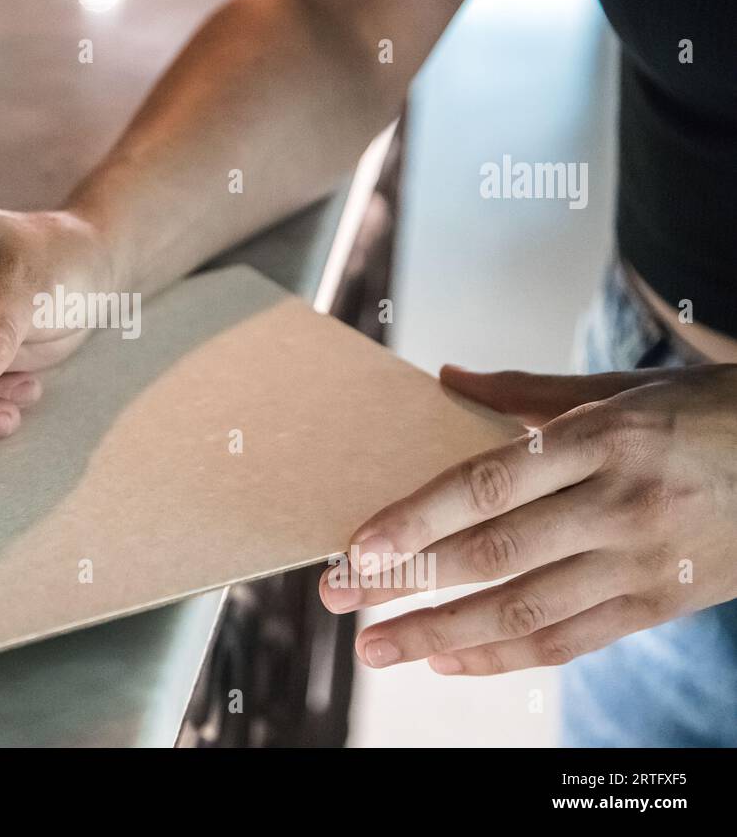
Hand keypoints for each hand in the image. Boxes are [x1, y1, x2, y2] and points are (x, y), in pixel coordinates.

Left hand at [320, 363, 736, 673]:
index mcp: (602, 436)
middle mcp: (621, 502)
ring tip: (376, 649)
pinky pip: (571, 642)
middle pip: (493, 554)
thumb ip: (528, 394)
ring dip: (440, 633)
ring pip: (526, 610)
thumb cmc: (702, 415)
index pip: (487, 484)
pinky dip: (504, 656)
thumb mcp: (623, 388)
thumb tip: (445, 378)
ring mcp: (646, 561)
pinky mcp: (665, 604)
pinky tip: (447, 659)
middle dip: (406, 583)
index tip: (357, 547)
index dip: (416, 519)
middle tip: (337, 599)